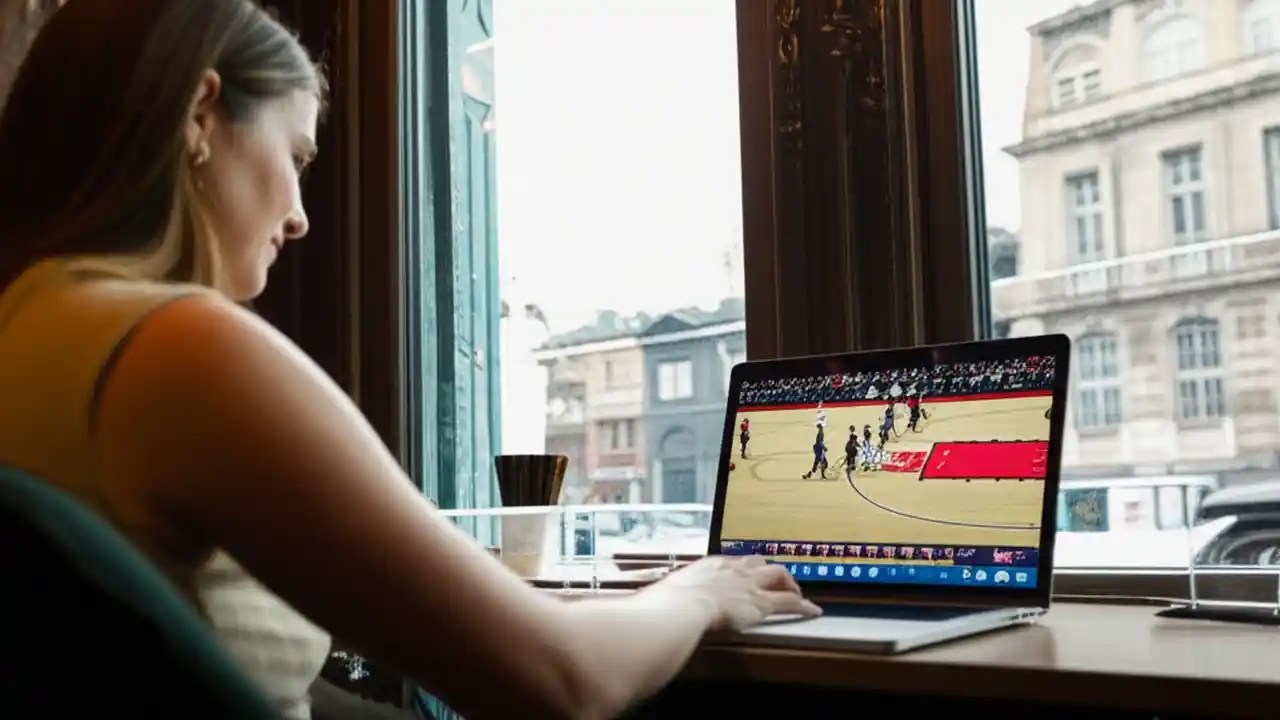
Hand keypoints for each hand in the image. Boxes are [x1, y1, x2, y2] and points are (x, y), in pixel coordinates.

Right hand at [651, 555, 821, 631]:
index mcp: (710, 564)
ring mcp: (750, 584)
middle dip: (769, 571)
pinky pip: (789, 602)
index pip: (733, 561)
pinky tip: (812, 611)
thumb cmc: (668, 603)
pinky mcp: (762, 603)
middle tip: (776, 580)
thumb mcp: (665, 594)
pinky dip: (803, 606)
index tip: (746, 573)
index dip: (743, 568)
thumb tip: (651, 606)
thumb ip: (665, 598)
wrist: (682, 606)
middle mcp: (733, 568)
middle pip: (759, 562)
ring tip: (796, 593)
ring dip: (789, 583)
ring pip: (779, 575)